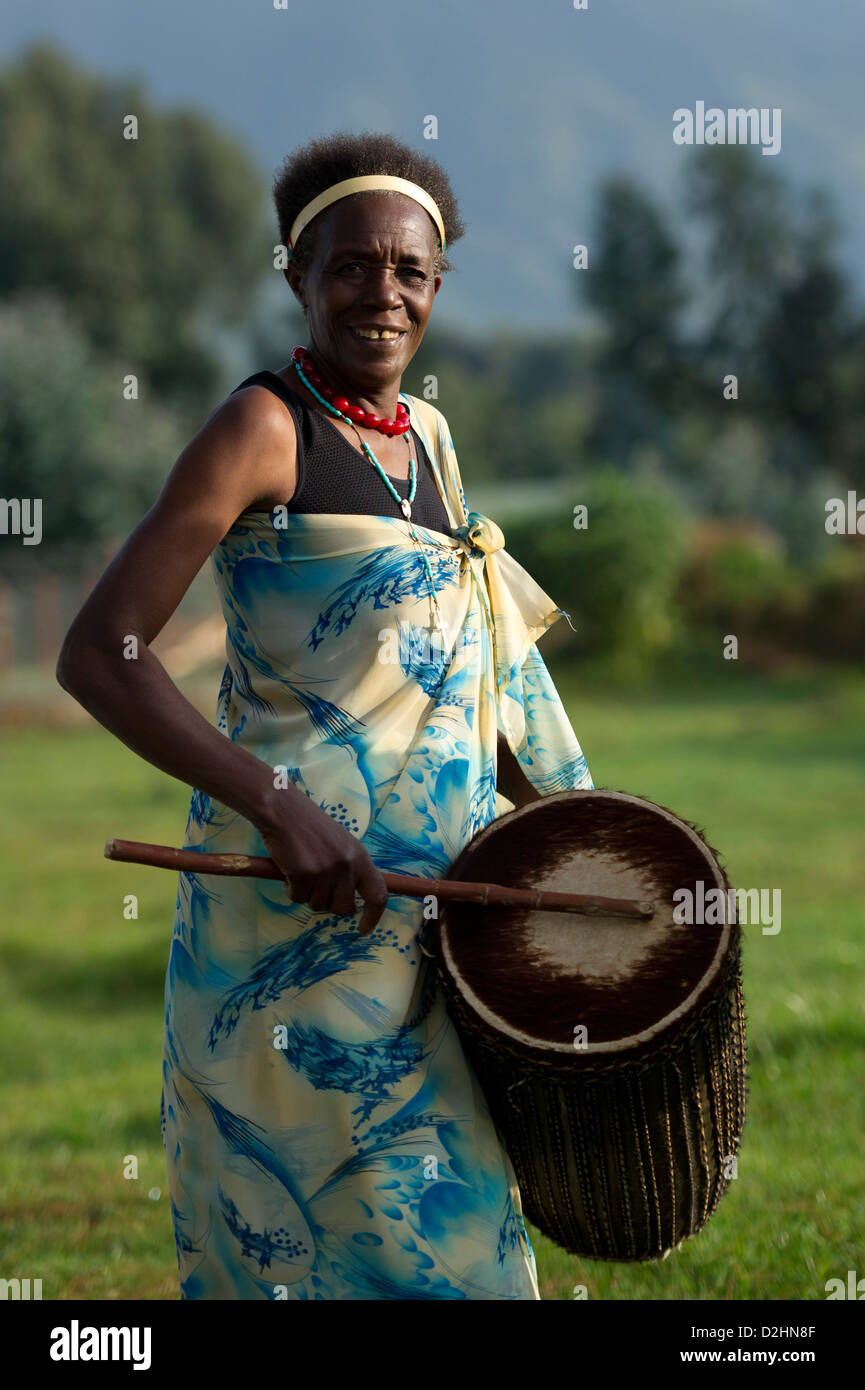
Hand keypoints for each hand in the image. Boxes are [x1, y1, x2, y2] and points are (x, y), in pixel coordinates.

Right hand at [255, 788, 388, 934]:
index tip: (363, 928)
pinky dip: (290, 889)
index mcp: (360, 857)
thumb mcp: (341, 845)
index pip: (378, 894)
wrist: (283, 810)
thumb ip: (349, 871)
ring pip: (317, 904)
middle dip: (327, 904)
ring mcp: (326, 871)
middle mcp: (347, 866)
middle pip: (343, 907)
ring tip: (301, 871)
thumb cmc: (309, 827)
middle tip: (316, 889)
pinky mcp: (303, 874)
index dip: (373, 916)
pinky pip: (297, 898)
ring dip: (306, 894)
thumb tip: (350, 906)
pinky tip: (289, 870)